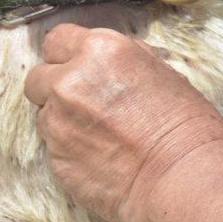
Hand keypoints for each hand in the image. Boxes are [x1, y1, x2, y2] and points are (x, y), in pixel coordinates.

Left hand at [24, 24, 222, 221]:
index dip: (64, 55)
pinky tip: (101, 156)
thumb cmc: (185, 128)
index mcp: (96, 51)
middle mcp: (68, 82)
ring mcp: (57, 121)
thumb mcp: (161, 71)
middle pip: (38, 78)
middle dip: (55, 88)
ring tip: (100, 134)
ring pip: (44, 114)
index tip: (72, 66)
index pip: (56, 40)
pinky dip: (69, 150)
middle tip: (83, 103)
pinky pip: (53, 147)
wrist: (183, 181)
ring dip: (62, 120)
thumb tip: (103, 58)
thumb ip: (121, 58)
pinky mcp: (55, 157)